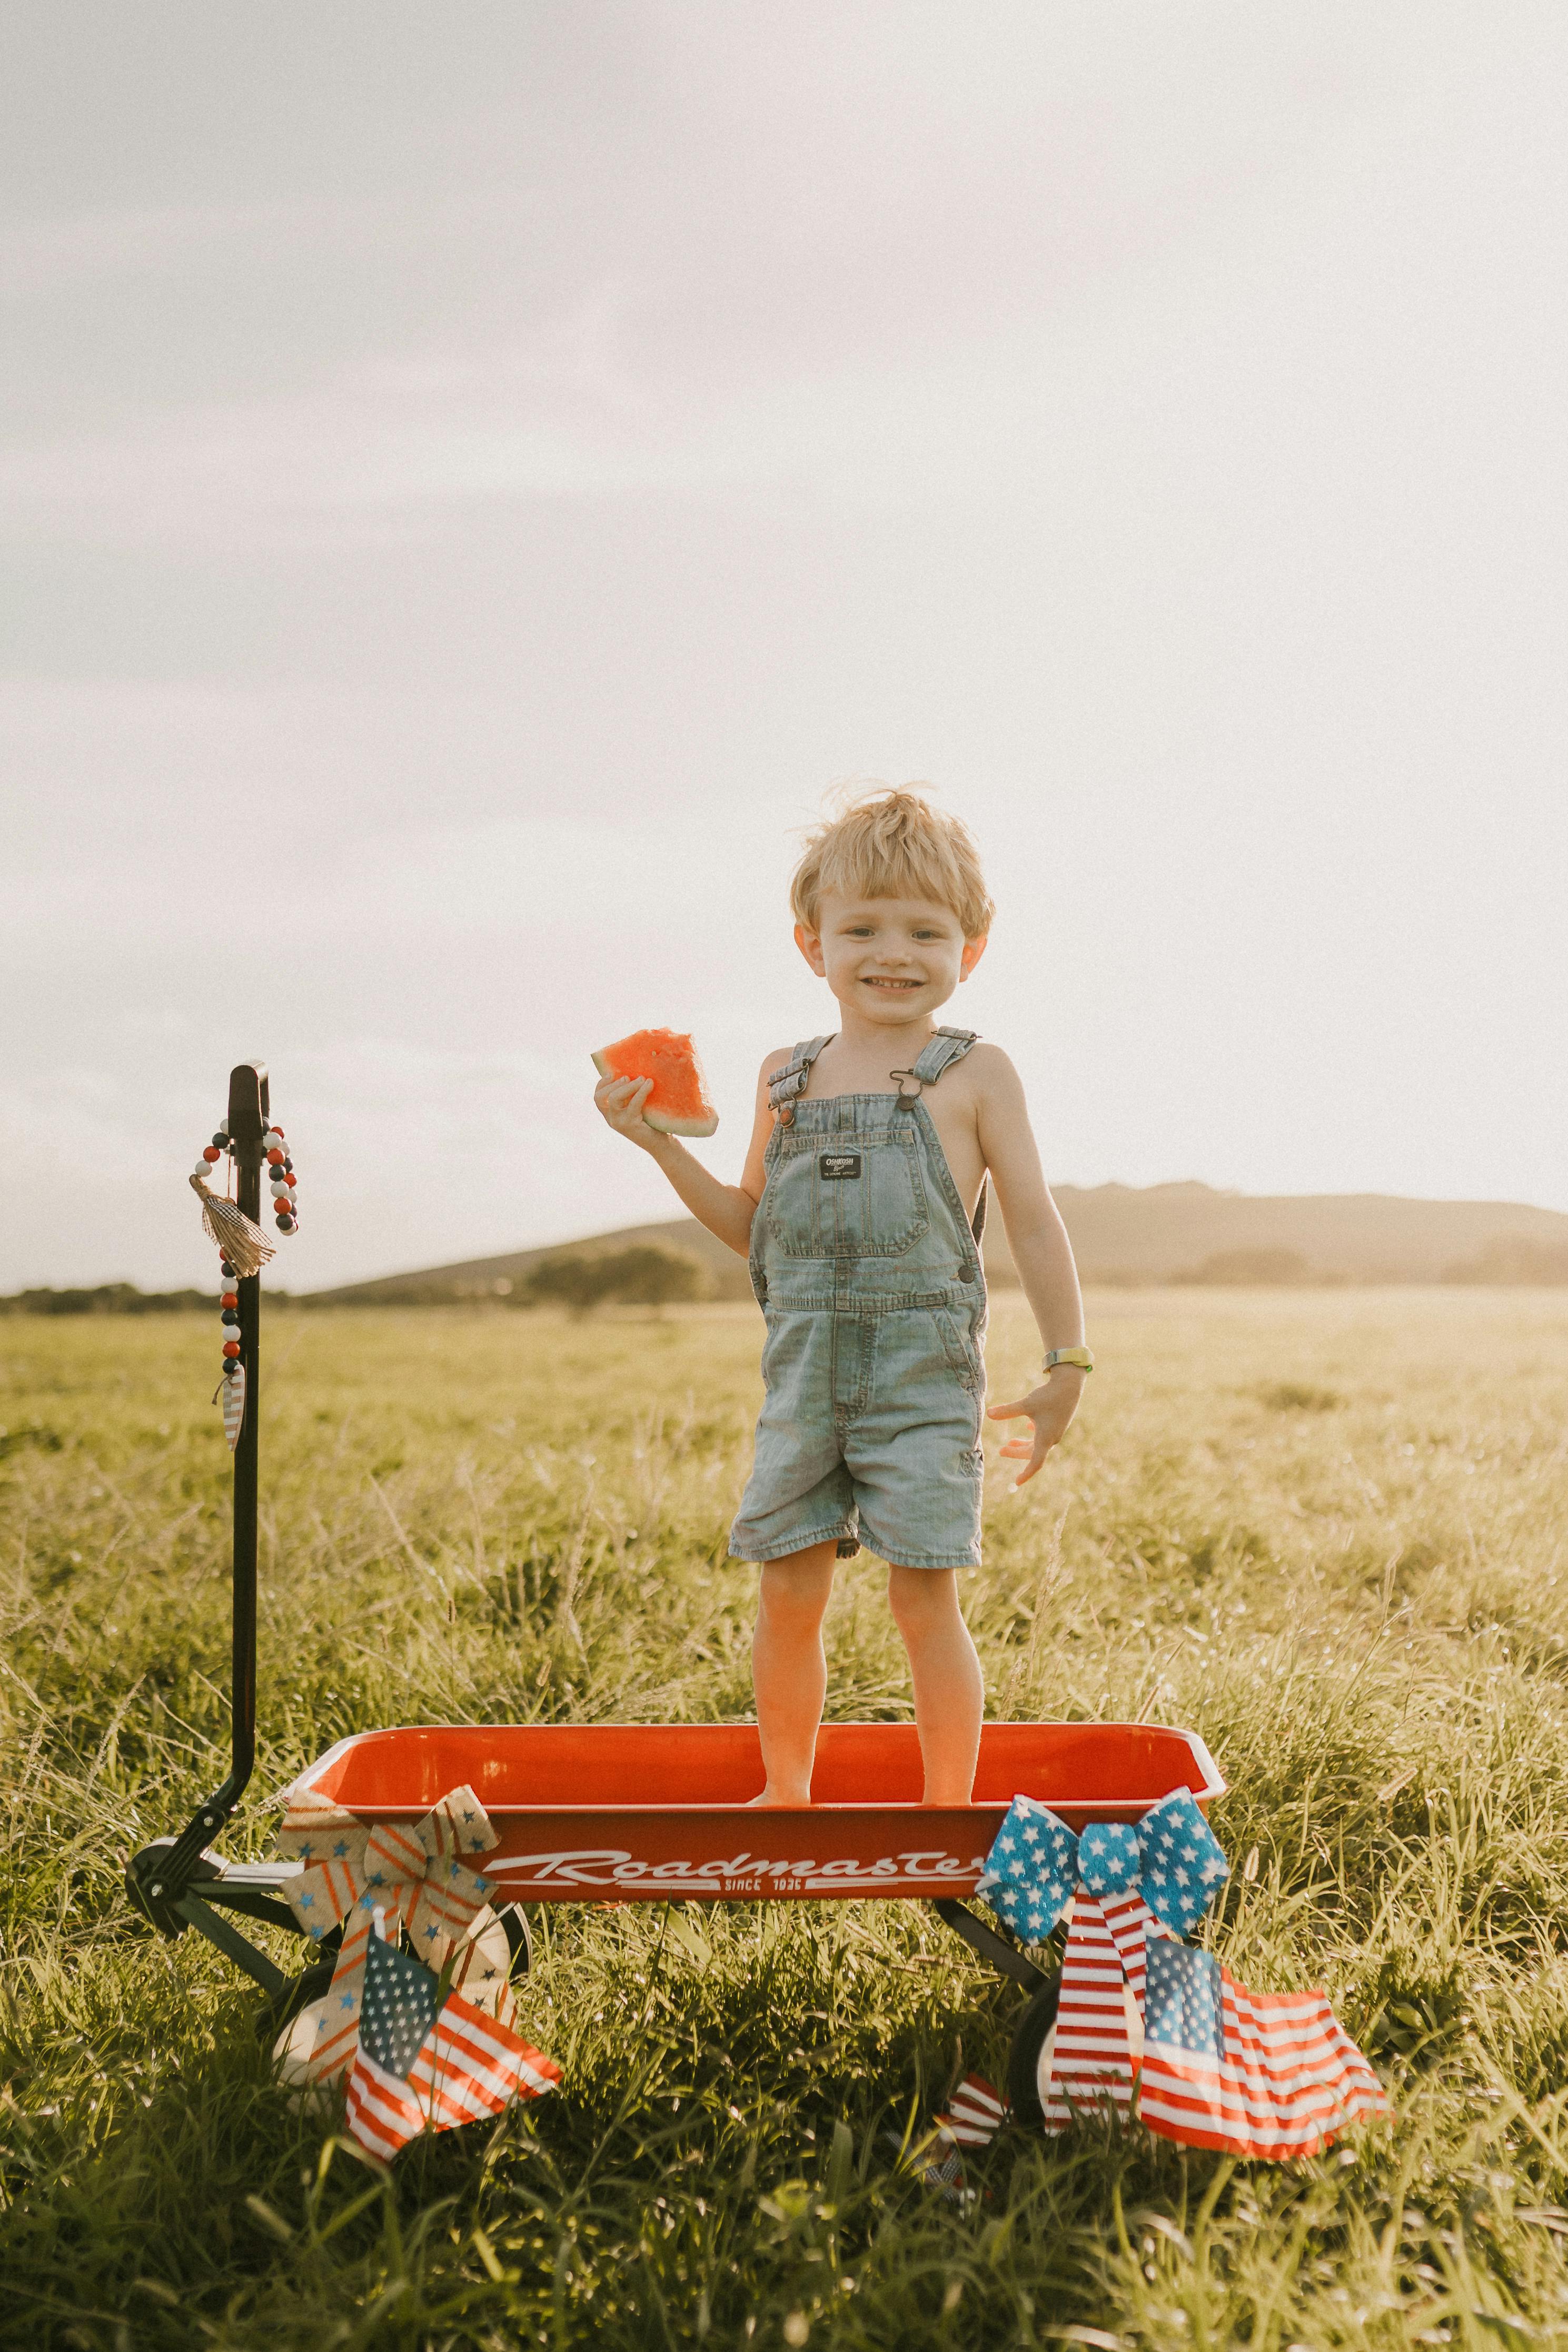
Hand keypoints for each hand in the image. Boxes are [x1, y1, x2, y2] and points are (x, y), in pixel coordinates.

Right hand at [593, 1073, 663, 1152]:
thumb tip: (635, 1073)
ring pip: (614, 1098)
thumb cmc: (652, 1123)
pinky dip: (642, 1091)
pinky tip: (650, 1084)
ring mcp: (619, 1123)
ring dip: (628, 1085)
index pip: (598, 1098)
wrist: (662, 1145)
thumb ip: (631, 1096)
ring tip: (642, 1078)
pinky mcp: (630, 1125)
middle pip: (602, 1097)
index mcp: (611, 1115)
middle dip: (615, 1083)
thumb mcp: (638, 1107)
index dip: (601, 1084)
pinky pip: (633, 1103)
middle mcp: (611, 1120)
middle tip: (629, 1076)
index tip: (611, 1074)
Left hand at [986, 1370, 1084, 1489]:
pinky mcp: (1057, 1424)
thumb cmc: (1048, 1395)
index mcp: (1045, 1438)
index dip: (1026, 1474)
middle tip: (1001, 1451)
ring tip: (1010, 1442)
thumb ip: (1008, 1411)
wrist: (1070, 1386)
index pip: (1035, 1463)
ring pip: (1038, 1444)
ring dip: (1024, 1445)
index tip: (1017, 1483)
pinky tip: (1028, 1427)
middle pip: (1032, 1453)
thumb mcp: (1026, 1404)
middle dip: (1017, 1453)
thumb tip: (988, 1414)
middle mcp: (1051, 1438)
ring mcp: (1055, 1432)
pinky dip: (1033, 1435)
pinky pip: (1044, 1435)